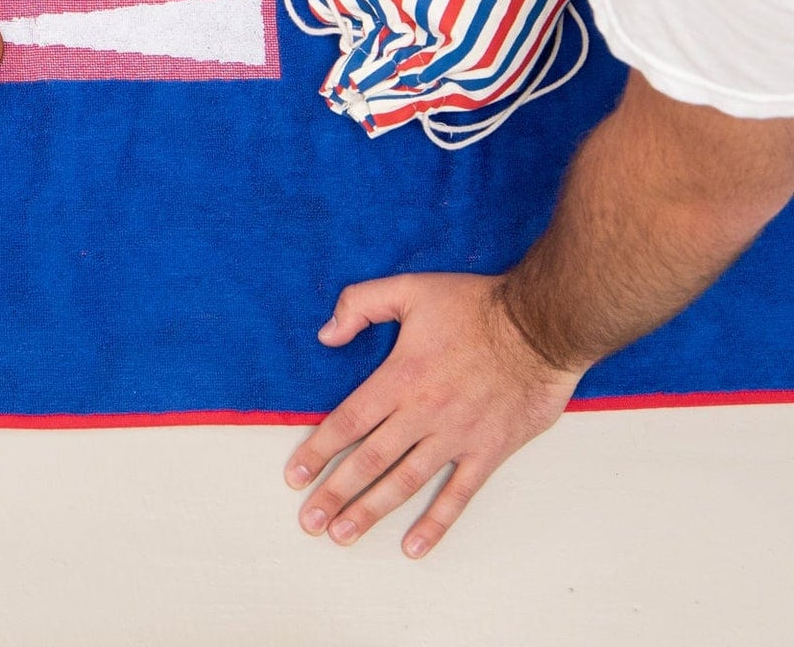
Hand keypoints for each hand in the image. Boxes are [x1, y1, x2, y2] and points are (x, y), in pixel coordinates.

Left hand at [286, 273, 583, 557]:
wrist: (540, 326)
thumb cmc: (474, 305)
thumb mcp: (408, 289)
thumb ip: (359, 304)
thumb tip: (325, 333)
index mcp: (400, 377)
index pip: (348, 422)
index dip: (318, 451)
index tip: (295, 476)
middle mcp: (423, 414)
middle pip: (369, 461)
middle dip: (335, 494)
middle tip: (309, 522)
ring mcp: (456, 437)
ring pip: (405, 482)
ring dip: (372, 511)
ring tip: (343, 535)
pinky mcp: (489, 452)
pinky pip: (458, 495)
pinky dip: (436, 523)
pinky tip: (414, 546)